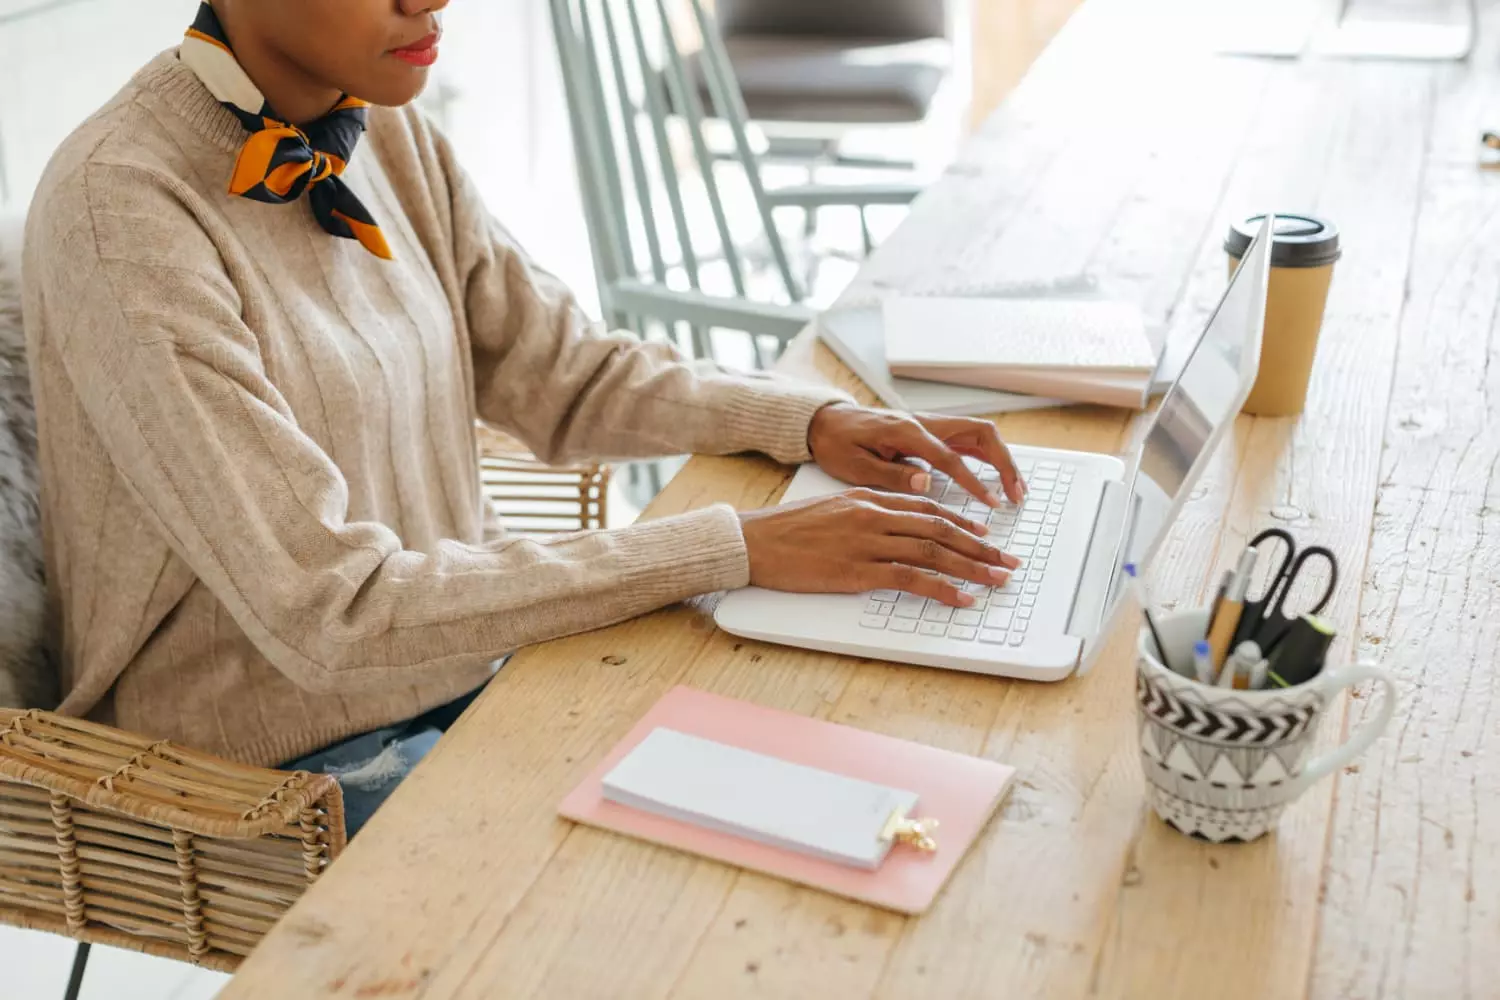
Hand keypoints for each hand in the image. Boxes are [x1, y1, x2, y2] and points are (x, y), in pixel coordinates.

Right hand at [739, 489, 1021, 606]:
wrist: (756, 541)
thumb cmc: (787, 529)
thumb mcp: (832, 508)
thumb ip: (867, 512)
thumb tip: (894, 524)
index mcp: (870, 498)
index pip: (929, 508)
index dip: (963, 522)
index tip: (986, 535)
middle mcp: (876, 515)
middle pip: (941, 528)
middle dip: (981, 546)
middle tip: (1007, 561)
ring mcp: (869, 542)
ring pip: (934, 551)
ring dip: (972, 567)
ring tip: (997, 579)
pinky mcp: (859, 570)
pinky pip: (911, 578)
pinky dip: (942, 589)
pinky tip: (961, 598)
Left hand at [807, 404, 1026, 507]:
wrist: (824, 422)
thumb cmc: (836, 443)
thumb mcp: (854, 465)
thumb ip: (891, 474)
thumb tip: (926, 483)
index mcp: (907, 432)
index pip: (951, 457)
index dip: (974, 481)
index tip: (992, 503)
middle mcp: (923, 424)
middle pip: (980, 434)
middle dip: (1004, 463)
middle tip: (1017, 493)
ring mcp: (928, 426)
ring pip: (978, 435)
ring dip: (1000, 459)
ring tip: (1015, 489)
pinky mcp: (927, 432)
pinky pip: (965, 441)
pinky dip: (985, 457)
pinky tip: (994, 478)